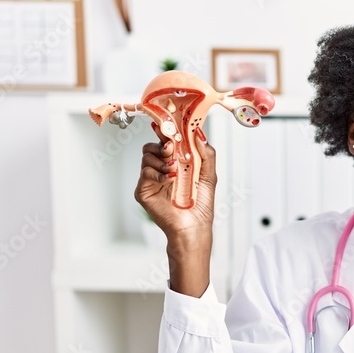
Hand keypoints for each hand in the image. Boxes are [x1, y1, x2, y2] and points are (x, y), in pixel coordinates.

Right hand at [135, 122, 216, 247]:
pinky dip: (158, 174)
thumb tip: (198, 133)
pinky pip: (145, 174)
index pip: (166, 142)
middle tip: (173, 150)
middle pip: (151, 146)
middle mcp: (161, 169)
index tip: (169, 126)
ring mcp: (151, 180)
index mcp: (175, 163)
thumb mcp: (209, 175)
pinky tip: (169, 180)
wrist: (194, 226)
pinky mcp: (144, 191)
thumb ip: (206, 153)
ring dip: (161, 160)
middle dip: (162, 145)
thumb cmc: (200, 204)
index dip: (166, 132)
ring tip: (174, 170)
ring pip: (146, 157)